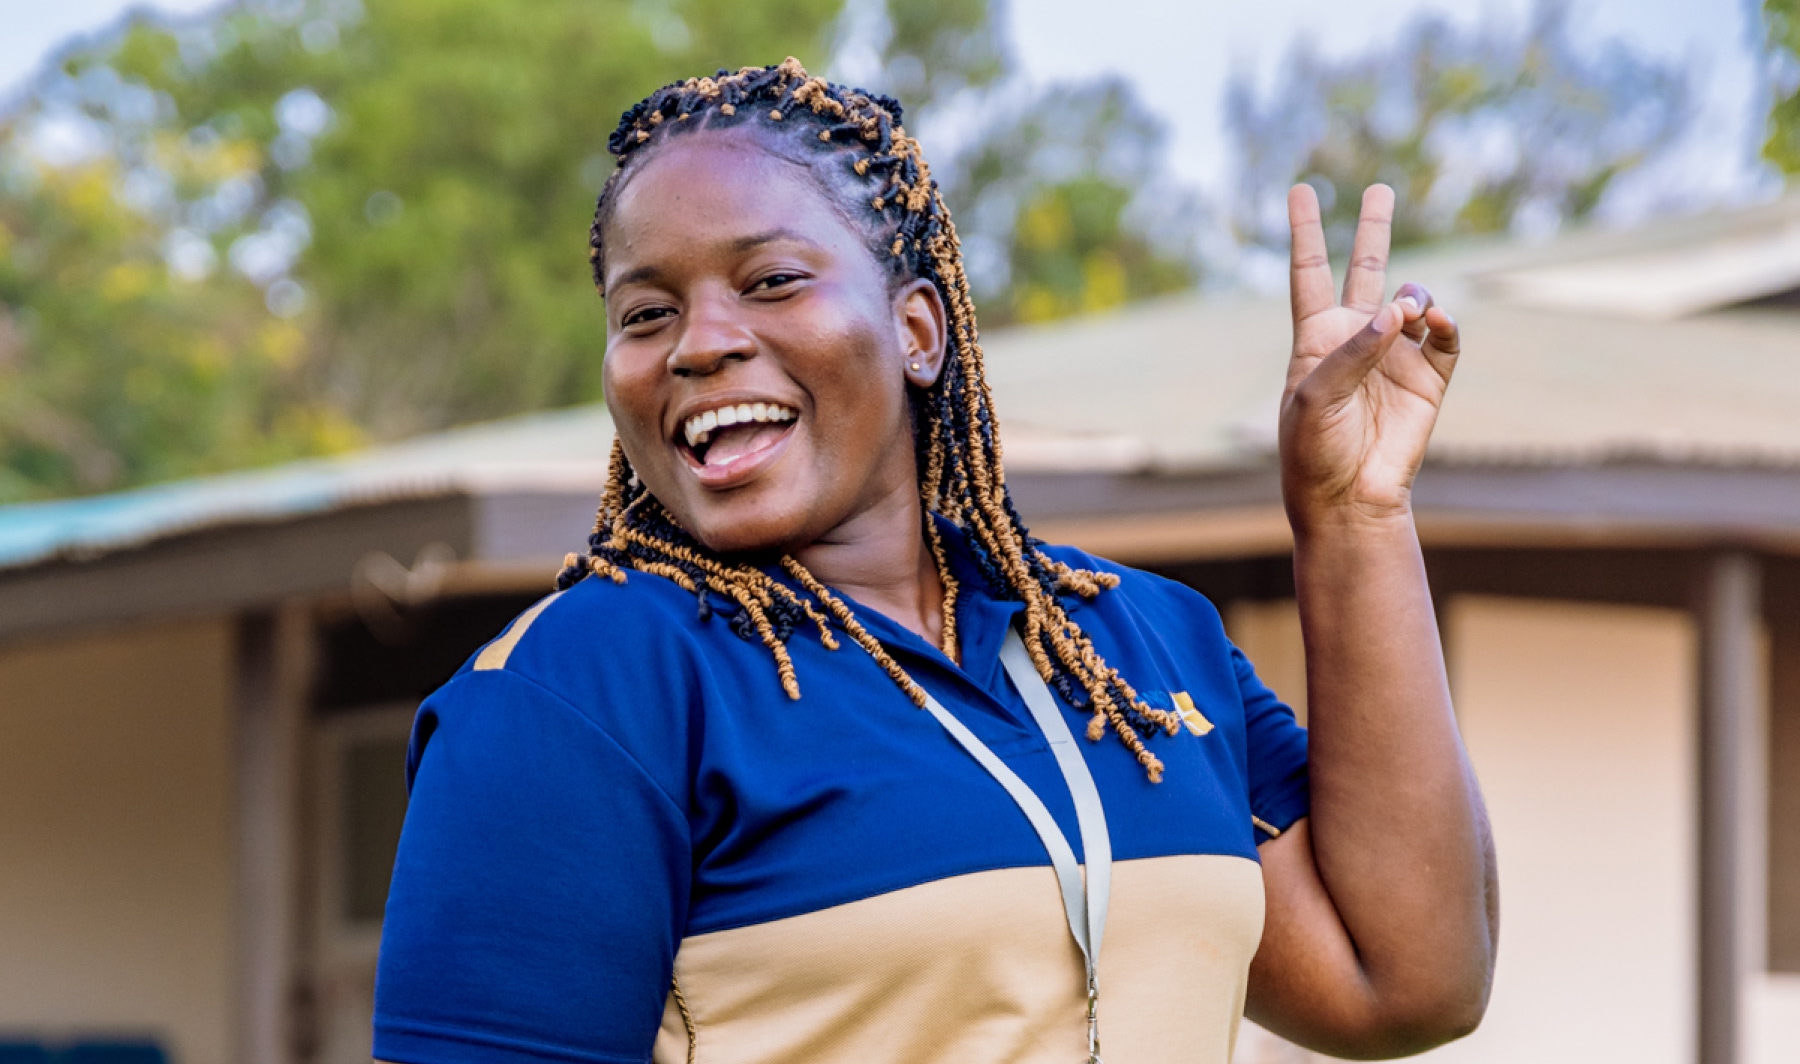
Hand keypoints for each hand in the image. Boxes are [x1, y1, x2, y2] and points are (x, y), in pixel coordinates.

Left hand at [1280, 183, 1459, 534]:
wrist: (1350, 499)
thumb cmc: (1314, 450)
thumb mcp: (1314, 398)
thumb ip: (1353, 350)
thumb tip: (1399, 310)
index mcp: (1316, 339)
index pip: (1309, 273)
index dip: (1305, 232)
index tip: (1300, 190)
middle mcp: (1357, 340)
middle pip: (1365, 269)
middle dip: (1373, 229)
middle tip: (1379, 187)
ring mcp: (1395, 356)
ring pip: (1413, 300)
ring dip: (1414, 294)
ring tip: (1411, 307)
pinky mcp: (1429, 379)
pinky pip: (1446, 338)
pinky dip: (1446, 324)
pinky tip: (1435, 321)